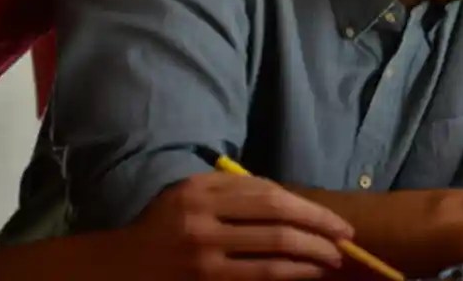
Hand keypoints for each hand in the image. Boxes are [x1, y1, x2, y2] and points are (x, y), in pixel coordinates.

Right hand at [122, 172, 355, 279]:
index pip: (269, 196)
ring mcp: (202, 258)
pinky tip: (306, 274)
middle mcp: (201, 222)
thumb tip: (295, 202)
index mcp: (201, 192)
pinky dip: (289, 275)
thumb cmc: (167, 224)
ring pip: (272, 256)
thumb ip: (237, 189)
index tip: (336, 220)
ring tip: (332, 261)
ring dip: (311, 259)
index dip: (309, 209)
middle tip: (345, 242)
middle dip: (319, 234)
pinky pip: (258, 278)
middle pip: (277, 225)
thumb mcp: (194, 194)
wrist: (118, 267)